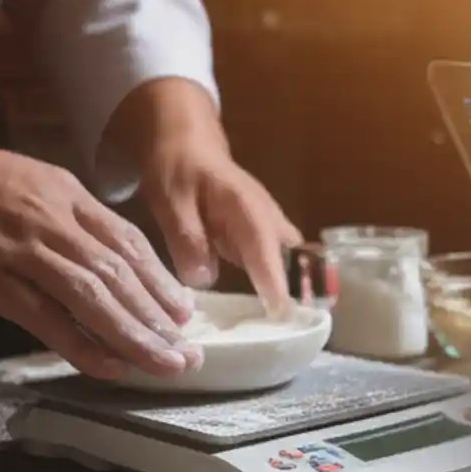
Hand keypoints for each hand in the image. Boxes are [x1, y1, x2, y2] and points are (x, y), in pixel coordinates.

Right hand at [0, 136, 200, 379]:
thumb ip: (72, 219)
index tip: (186, 314)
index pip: (130, 243)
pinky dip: (82, 344)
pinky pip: (46, 318)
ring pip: (94, 297)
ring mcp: (22, 250)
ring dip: (136, 336)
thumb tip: (111, 258)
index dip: (162, 282)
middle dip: (161, 318)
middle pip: (121, 275)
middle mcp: (53, 221)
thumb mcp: (32, 183)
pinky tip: (110, 366)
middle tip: (190, 353)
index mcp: (68, 195)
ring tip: (166, 364)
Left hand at [112, 78, 302, 316]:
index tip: (280, 312)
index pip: (264, 247)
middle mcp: (267, 219)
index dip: (273, 280)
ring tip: (291, 326)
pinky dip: (278, 285)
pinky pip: (276, 264)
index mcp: (245, 207)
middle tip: (297, 327)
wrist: (187, 144)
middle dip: (299, 290)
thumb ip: (186, 238)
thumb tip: (203, 280)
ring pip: (290, 262)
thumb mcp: (170, 199)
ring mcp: (269, 228)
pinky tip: (269, 312)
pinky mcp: (261, 238)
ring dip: (293, 290)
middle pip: (292, 258)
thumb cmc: (178, 169)